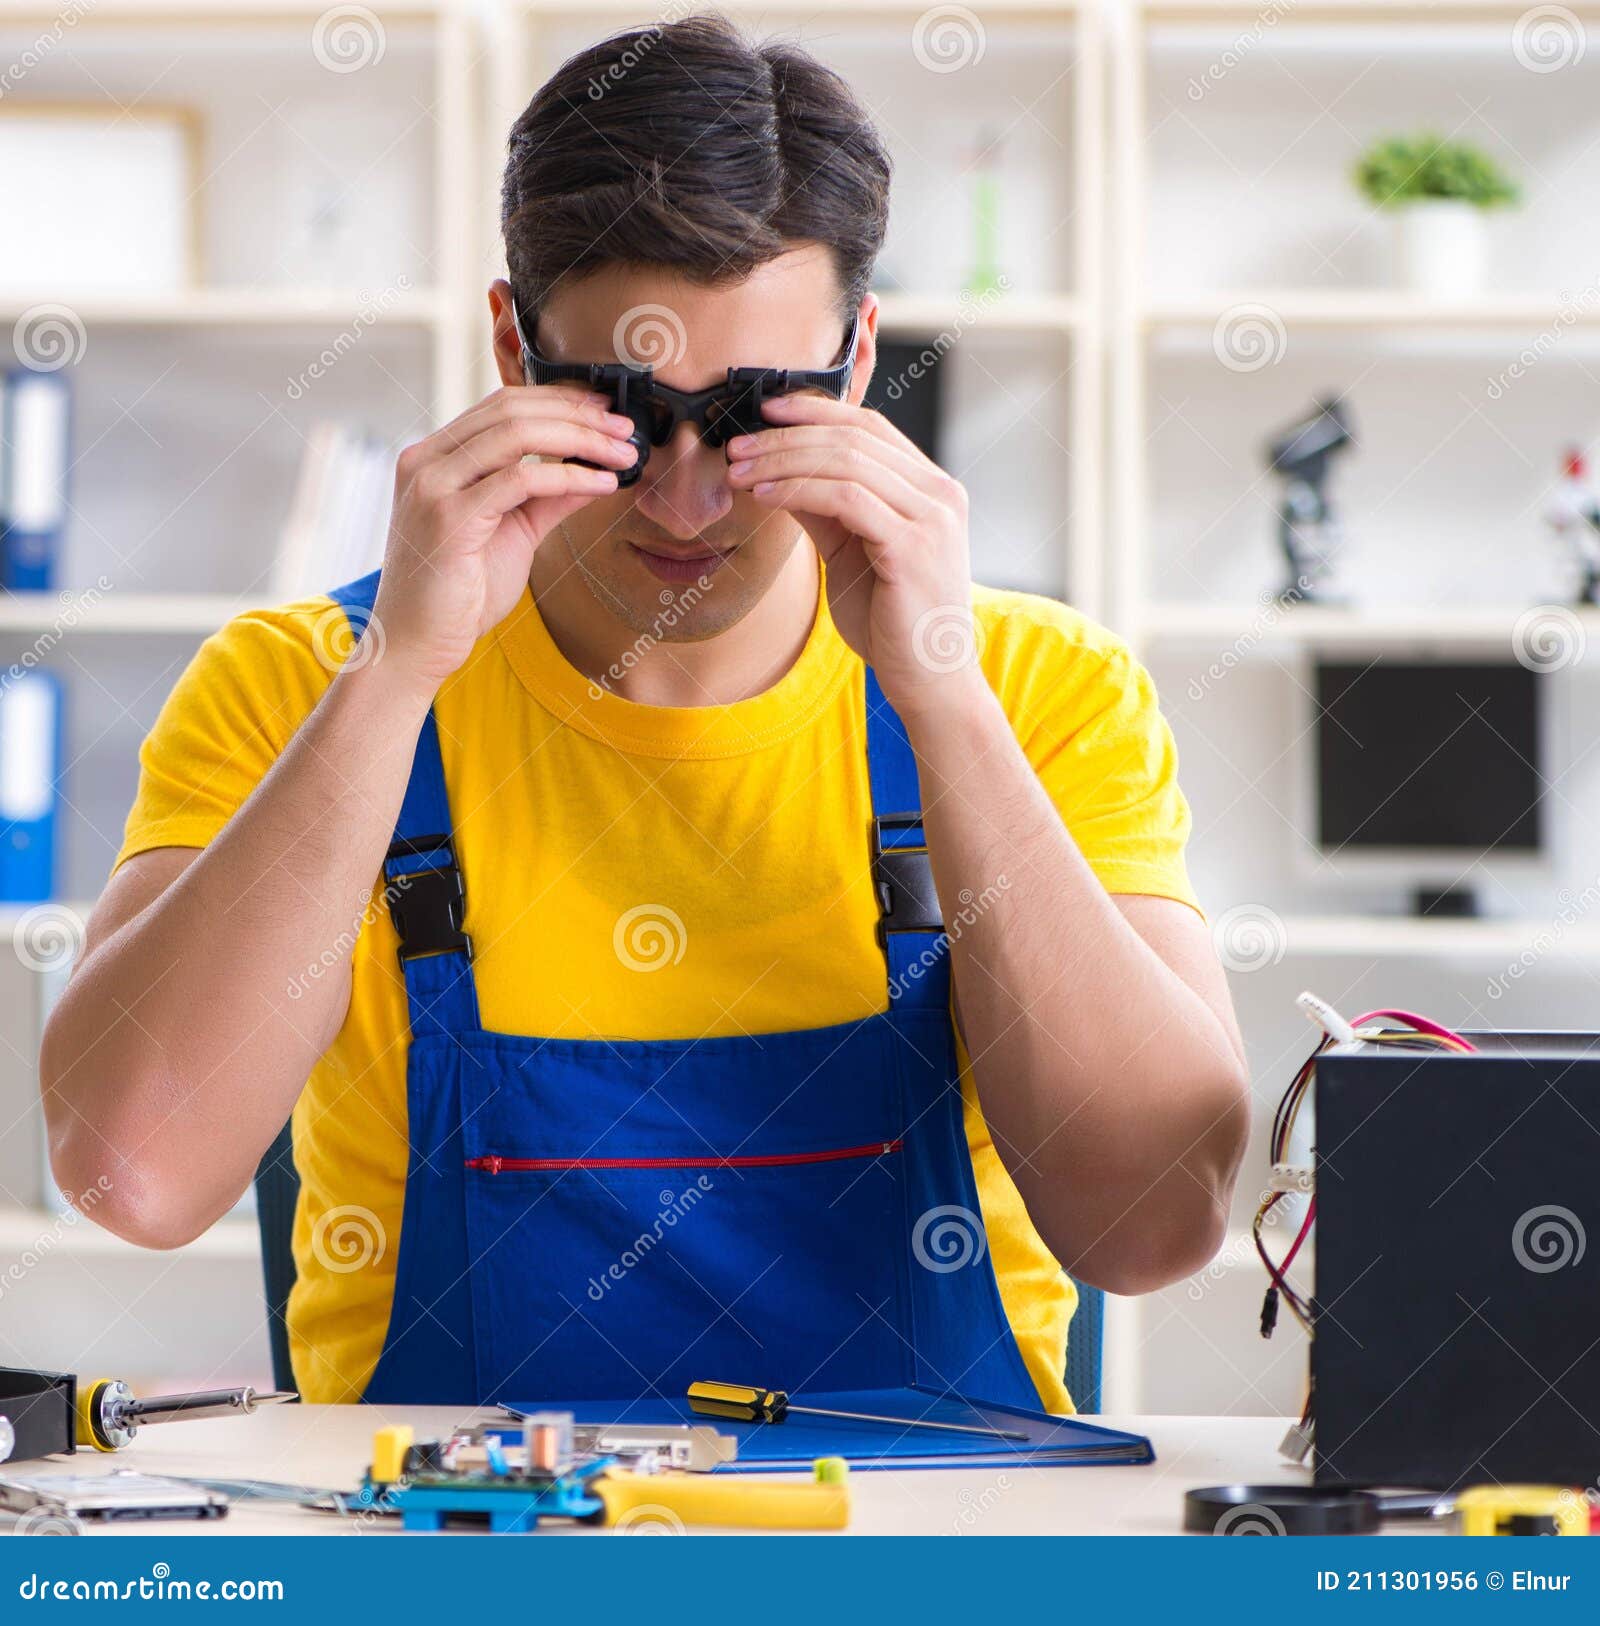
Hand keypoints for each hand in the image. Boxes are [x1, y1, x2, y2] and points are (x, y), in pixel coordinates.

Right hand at [370, 385, 639, 690]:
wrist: (416, 644)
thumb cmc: (459, 595)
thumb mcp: (513, 532)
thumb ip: (547, 498)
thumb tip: (591, 471)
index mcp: (435, 457)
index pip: (502, 405)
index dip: (559, 401)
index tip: (605, 412)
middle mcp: (426, 461)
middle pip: (512, 410)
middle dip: (577, 414)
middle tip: (624, 428)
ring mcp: (432, 485)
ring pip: (517, 434)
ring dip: (580, 439)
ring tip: (622, 452)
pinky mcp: (449, 517)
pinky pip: (520, 480)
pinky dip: (569, 476)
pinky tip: (601, 485)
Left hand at [724, 395, 983, 721]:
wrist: (929, 680)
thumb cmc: (893, 622)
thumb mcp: (851, 552)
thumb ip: (824, 510)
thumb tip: (776, 470)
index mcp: (931, 489)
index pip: (870, 427)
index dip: (816, 411)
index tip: (766, 410)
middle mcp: (940, 494)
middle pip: (854, 438)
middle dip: (788, 436)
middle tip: (739, 446)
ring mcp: (932, 517)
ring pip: (847, 462)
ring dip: (784, 461)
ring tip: (740, 471)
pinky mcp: (913, 547)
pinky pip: (847, 499)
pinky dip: (798, 490)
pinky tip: (765, 496)